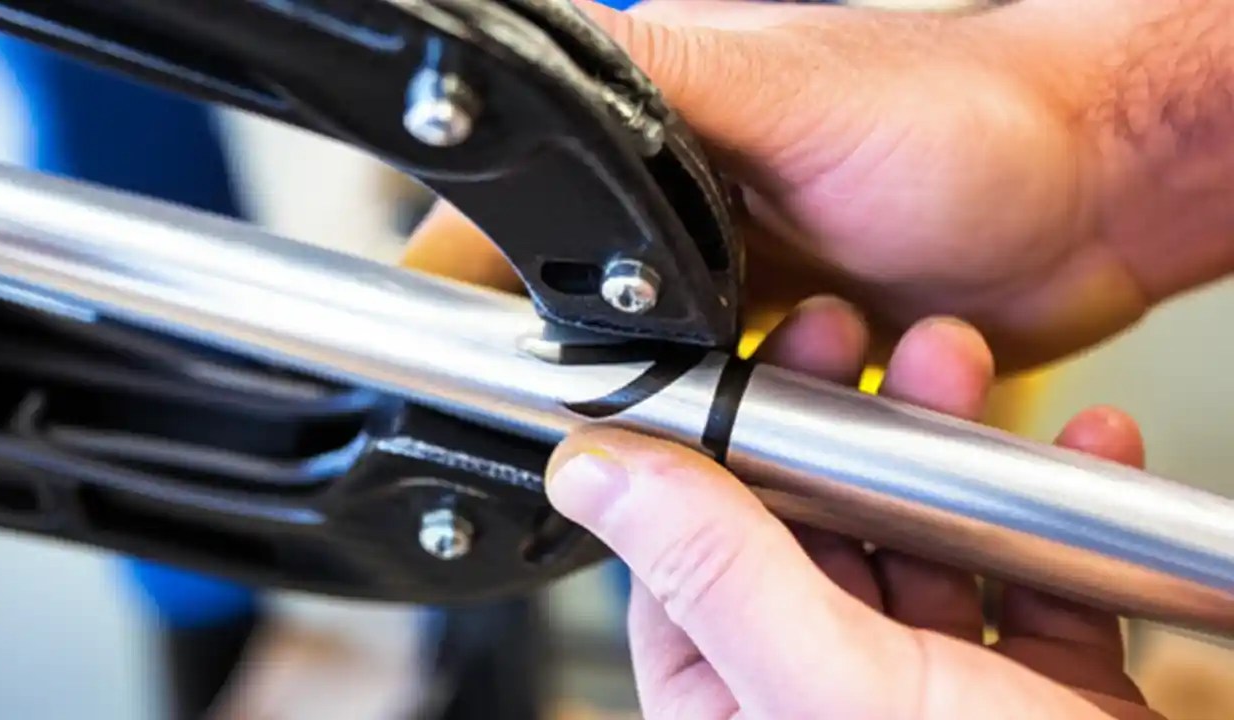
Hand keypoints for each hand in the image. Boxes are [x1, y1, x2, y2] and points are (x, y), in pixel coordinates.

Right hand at [406, 0, 1233, 371]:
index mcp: (659, 112)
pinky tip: (823, 376)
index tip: (507, 336)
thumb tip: (534, 67)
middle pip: (583, 308)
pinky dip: (770, 405)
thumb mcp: (792, 89)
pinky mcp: (793, 327)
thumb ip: (658, 90)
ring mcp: (741, 267)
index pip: (523, 206)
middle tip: (694, 358)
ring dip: (717, 390)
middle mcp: (688, 193)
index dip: (494, 276)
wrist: (1095, 194)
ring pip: (664, 368)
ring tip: (805, 349)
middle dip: (618, 355)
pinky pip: (744, 395)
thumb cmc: (970, 117)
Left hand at [544, 298, 1160, 718]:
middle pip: (813, 533)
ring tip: (957, 368)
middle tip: (856, 342)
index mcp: (740, 713)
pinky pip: (1034, 585)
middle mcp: (828, 703)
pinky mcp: (1038, 695)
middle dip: (841, 427)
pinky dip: (1060, 517)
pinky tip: (1081, 451)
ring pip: (921, 543)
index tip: (749, 367)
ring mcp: (936, 698)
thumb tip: (597, 469)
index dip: (717, 449)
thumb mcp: (835, 692)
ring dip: (947, 450)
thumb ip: (718, 575)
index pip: (693, 556)